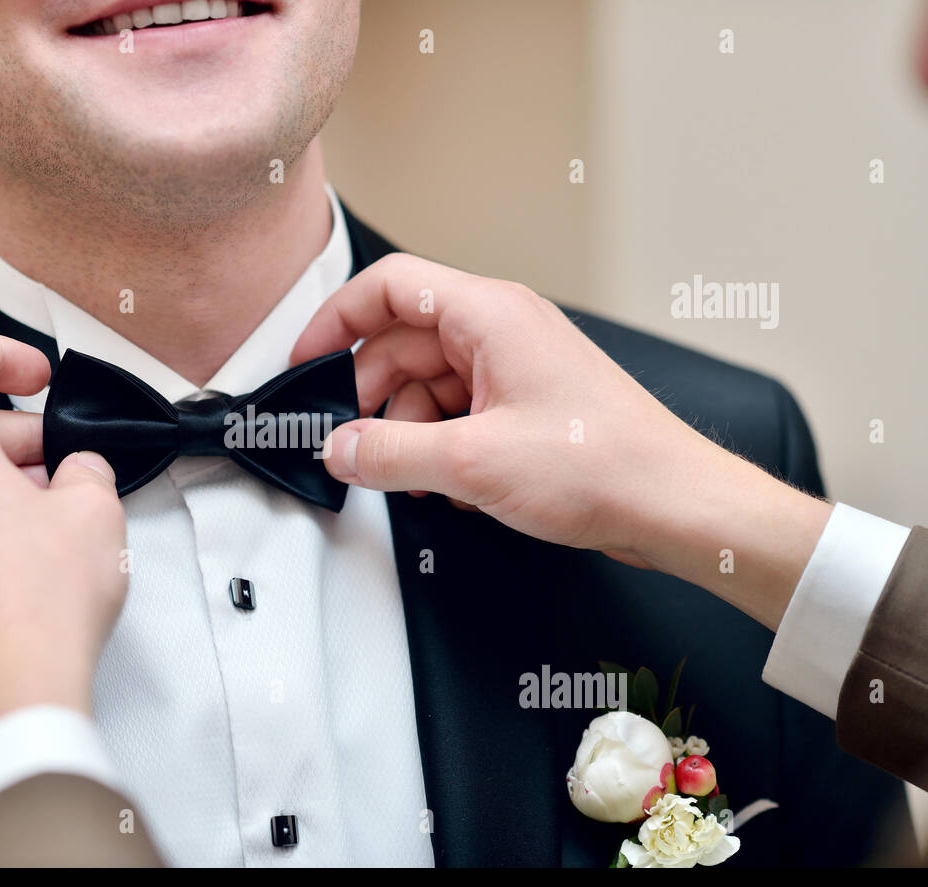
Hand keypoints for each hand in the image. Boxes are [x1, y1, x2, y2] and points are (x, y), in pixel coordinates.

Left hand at [0, 332, 128, 778]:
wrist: (5, 702)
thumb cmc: (38, 610)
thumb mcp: (96, 513)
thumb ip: (88, 471)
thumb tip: (79, 476)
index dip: (0, 350)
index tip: (34, 371)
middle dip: (18, 433)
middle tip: (66, 460)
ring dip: (4, 480)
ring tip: (60, 515)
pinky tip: (35, 556)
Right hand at [292, 254, 830, 629]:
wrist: (675, 506)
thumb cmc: (604, 465)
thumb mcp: (473, 463)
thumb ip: (389, 454)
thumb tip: (338, 449)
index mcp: (489, 315)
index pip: (390, 287)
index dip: (336, 320)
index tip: (305, 363)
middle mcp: (501, 332)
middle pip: (402, 345)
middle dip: (373, 400)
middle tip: (354, 447)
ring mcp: (514, 371)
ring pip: (427, 387)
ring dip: (409, 436)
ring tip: (420, 481)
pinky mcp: (524, 409)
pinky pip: (457, 416)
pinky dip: (443, 450)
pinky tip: (456, 490)